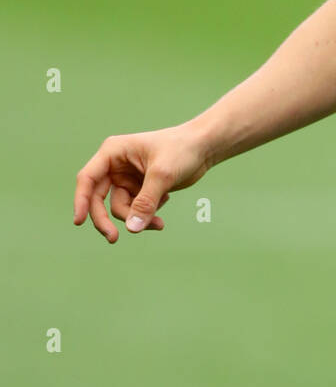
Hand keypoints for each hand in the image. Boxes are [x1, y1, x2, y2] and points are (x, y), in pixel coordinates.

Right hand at [73, 125, 213, 243]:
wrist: (204, 147)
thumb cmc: (182, 150)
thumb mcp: (163, 175)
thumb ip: (146, 202)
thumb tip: (132, 228)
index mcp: (113, 152)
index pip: (88, 179)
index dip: (81, 201)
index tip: (79, 222)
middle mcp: (115, 165)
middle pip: (99, 199)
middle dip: (107, 220)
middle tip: (114, 239)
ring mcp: (127, 178)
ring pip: (120, 209)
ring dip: (138, 218)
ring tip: (159, 223)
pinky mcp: (139, 189)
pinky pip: (135, 210)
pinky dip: (148, 214)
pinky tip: (166, 199)